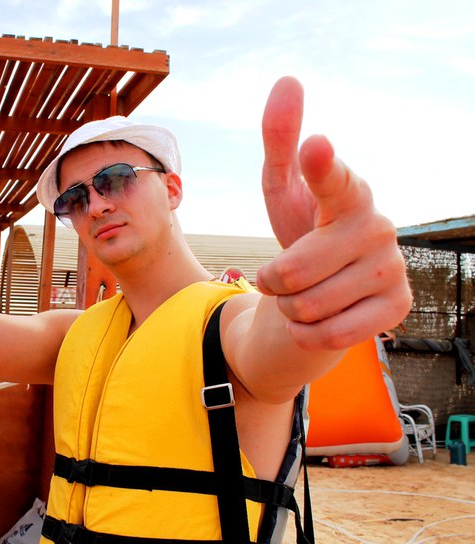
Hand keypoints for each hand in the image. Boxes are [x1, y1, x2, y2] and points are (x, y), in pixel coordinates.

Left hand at [257, 77, 412, 349]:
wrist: (326, 283)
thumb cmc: (303, 227)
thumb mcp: (283, 188)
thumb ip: (281, 140)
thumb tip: (287, 80)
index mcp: (347, 193)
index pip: (333, 180)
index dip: (322, 166)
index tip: (314, 147)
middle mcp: (376, 226)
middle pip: (293, 272)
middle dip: (273, 281)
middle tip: (281, 275)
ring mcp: (391, 268)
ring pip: (306, 308)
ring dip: (290, 308)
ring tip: (305, 293)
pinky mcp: (397, 307)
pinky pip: (327, 335)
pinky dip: (307, 333)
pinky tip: (318, 318)